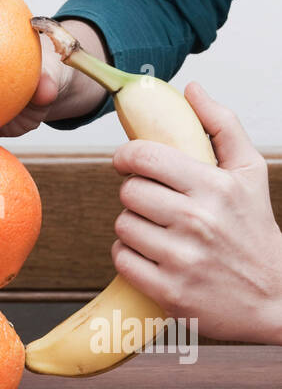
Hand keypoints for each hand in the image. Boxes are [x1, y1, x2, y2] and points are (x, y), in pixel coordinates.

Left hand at [111, 83, 281, 342]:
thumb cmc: (255, 232)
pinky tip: (154, 257)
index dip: (127, 157)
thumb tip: (192, 89)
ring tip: (159, 232)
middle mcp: (198, 221)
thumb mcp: (250, 172)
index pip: (144, 157)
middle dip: (137, 195)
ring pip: (123, 225)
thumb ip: (221, 125)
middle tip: (155, 204)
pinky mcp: (169, 291)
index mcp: (216, 186)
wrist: (273, 299)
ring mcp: (183, 258)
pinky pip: (122, 259)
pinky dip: (131, 257)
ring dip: (134, 227)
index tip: (129, 163)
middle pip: (129, 192)